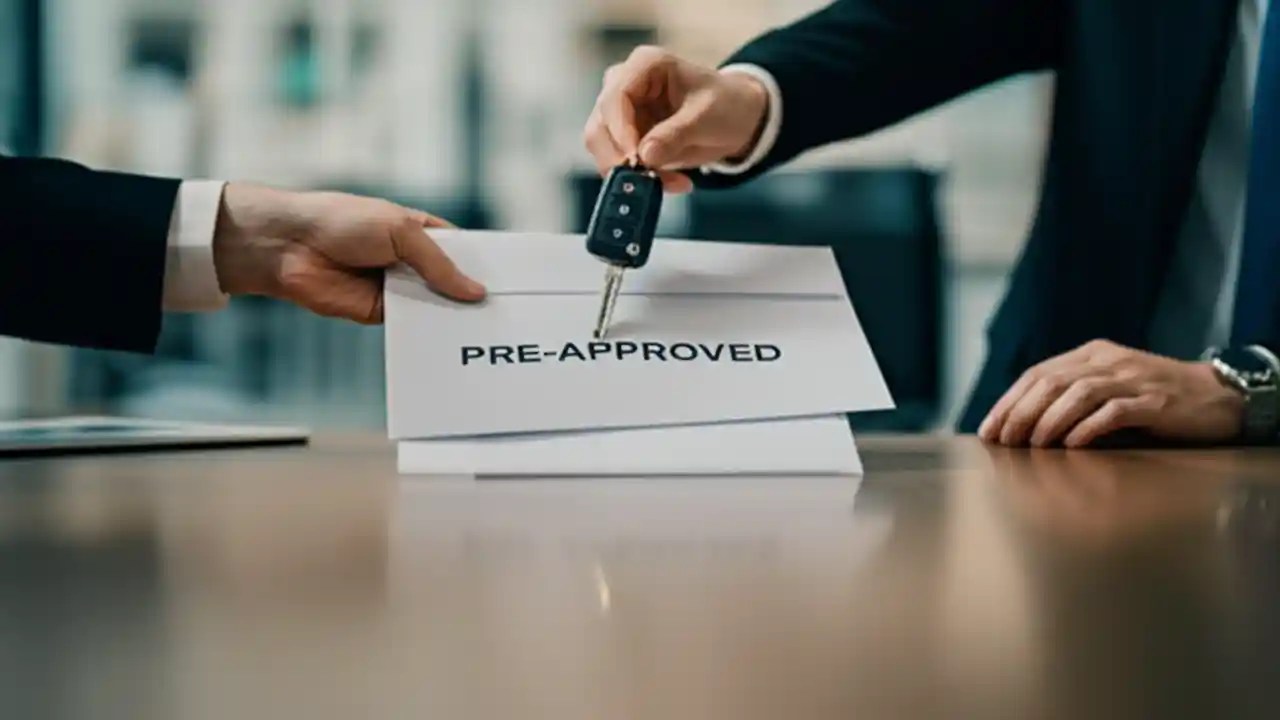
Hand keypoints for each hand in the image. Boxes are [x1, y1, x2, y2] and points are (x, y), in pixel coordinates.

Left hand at [211, 183, 485, 322]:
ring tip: (488, 331)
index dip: (486, 266)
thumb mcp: (400, 232)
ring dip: (453, 316)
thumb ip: (438, 264)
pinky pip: (412, 325)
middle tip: (508, 313)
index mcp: (422, 233)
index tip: (515, 283)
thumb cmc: (342, 221)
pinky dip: (427, 332)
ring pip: (435, 307)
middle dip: (473, 296)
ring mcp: (398, 288)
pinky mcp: (381, 313)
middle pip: (453, 283)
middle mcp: (413, 262)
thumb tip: (475, 291)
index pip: (463, 251)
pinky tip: (451, 341)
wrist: (290, 246)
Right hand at [583, 46, 769, 192]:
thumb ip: (675, 134)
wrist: (735, 118)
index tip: (636, 160)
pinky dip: (640, 178)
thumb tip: (645, 156)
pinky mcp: (624, 137)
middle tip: (648, 180)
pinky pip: (618, 162)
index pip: (616, 97)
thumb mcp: (706, 117)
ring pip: (603, 147)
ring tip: (672, 183)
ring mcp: (621, 112)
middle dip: (621, 158)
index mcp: (645, 65)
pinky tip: (672, 182)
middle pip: (600, 125)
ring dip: (630, 173)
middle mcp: (624, 84)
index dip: (620, 131)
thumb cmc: (724, 104)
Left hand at [978, 340, 1243, 447]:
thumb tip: (1022, 427)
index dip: (1009, 402)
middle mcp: (1109, 360)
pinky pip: (1115, 411)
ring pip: (1079, 393)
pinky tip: (1072, 445)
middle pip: (1051, 381)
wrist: (1219, 396)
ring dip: (1050, 420)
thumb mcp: (1110, 386)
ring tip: (1033, 445)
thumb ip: (1073, 396)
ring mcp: (1133, 378)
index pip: (1037, 373)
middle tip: (1004, 441)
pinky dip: (1089, 428)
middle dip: (1021, 413)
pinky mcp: (1156, 400)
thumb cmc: (1156, 398)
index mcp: (1092, 353)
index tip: (989, 430)